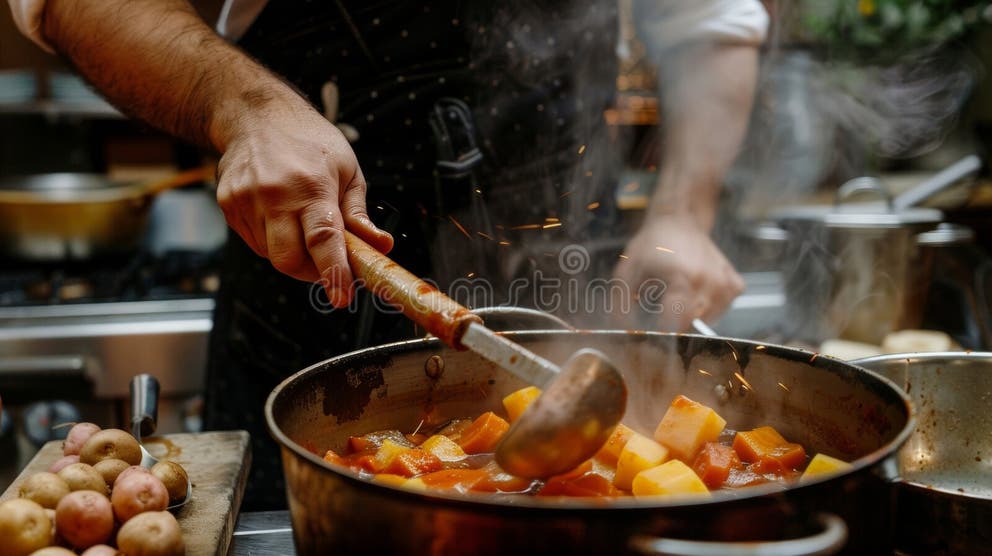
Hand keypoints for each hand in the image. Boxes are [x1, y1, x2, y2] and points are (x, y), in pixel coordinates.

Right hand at [216, 109, 392, 306]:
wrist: (254, 114)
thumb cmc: (309, 141)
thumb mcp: (347, 170)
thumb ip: (359, 214)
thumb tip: (380, 248)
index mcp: (310, 185)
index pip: (322, 239)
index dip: (333, 272)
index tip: (343, 297)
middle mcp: (274, 195)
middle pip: (288, 260)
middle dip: (311, 273)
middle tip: (327, 264)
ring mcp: (245, 201)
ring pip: (271, 255)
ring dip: (293, 254)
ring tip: (302, 224)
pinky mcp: (228, 206)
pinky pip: (254, 242)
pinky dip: (273, 241)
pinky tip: (281, 216)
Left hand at [612, 215, 743, 331]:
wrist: (677, 221)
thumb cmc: (649, 246)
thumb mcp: (626, 272)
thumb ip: (622, 305)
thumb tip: (624, 333)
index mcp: (680, 278)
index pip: (678, 323)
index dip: (665, 334)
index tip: (655, 334)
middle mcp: (707, 281)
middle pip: (693, 324)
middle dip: (677, 324)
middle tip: (665, 309)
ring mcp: (724, 283)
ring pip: (710, 320)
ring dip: (694, 315)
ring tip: (680, 294)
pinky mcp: (735, 284)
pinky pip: (724, 308)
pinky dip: (712, 307)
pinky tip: (697, 291)